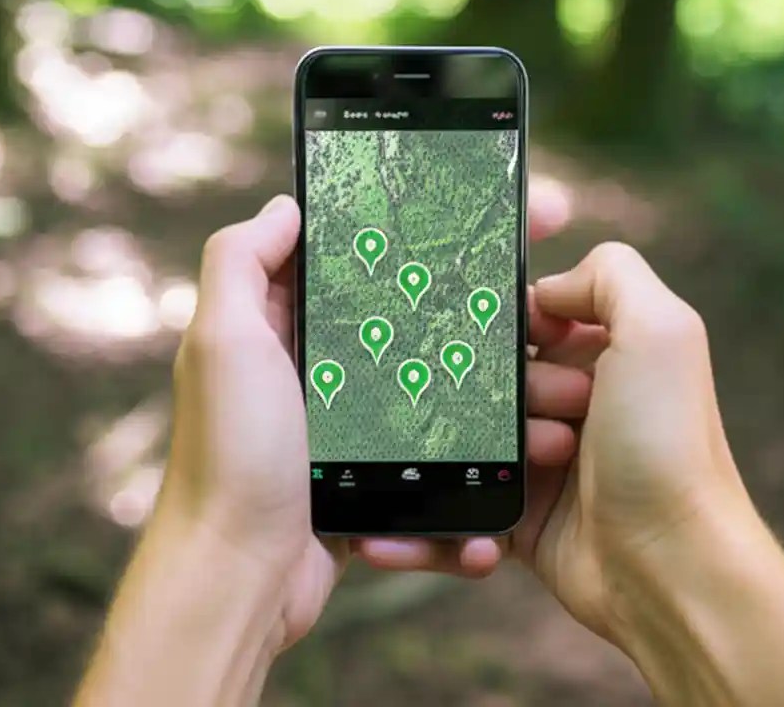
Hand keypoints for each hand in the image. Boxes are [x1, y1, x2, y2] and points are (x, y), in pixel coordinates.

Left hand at [159, 185, 577, 646]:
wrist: (236, 578)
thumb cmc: (228, 459)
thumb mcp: (222, 343)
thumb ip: (241, 262)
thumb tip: (288, 206)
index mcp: (287, 324)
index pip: (372, 256)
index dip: (434, 229)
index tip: (505, 212)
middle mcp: (321, 367)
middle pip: (421, 318)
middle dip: (492, 310)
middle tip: (557, 307)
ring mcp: (351, 424)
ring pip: (442, 389)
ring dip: (505, 393)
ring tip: (562, 396)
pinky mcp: (372, 476)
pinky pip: (439, 458)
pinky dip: (478, 462)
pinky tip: (516, 466)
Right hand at [360, 242, 747, 636]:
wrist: (668, 568)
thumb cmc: (668, 449)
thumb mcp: (661, 332)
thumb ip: (610, 276)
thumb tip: (545, 287)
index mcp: (606, 353)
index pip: (529, 314)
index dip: (509, 324)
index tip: (511, 346)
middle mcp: (574, 403)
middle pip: (488, 373)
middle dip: (491, 393)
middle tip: (549, 424)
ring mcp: (542, 461)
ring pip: (464, 437)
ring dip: (470, 453)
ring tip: (533, 474)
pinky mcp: (518, 517)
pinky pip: (456, 507)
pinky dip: (433, 523)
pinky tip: (424, 531)